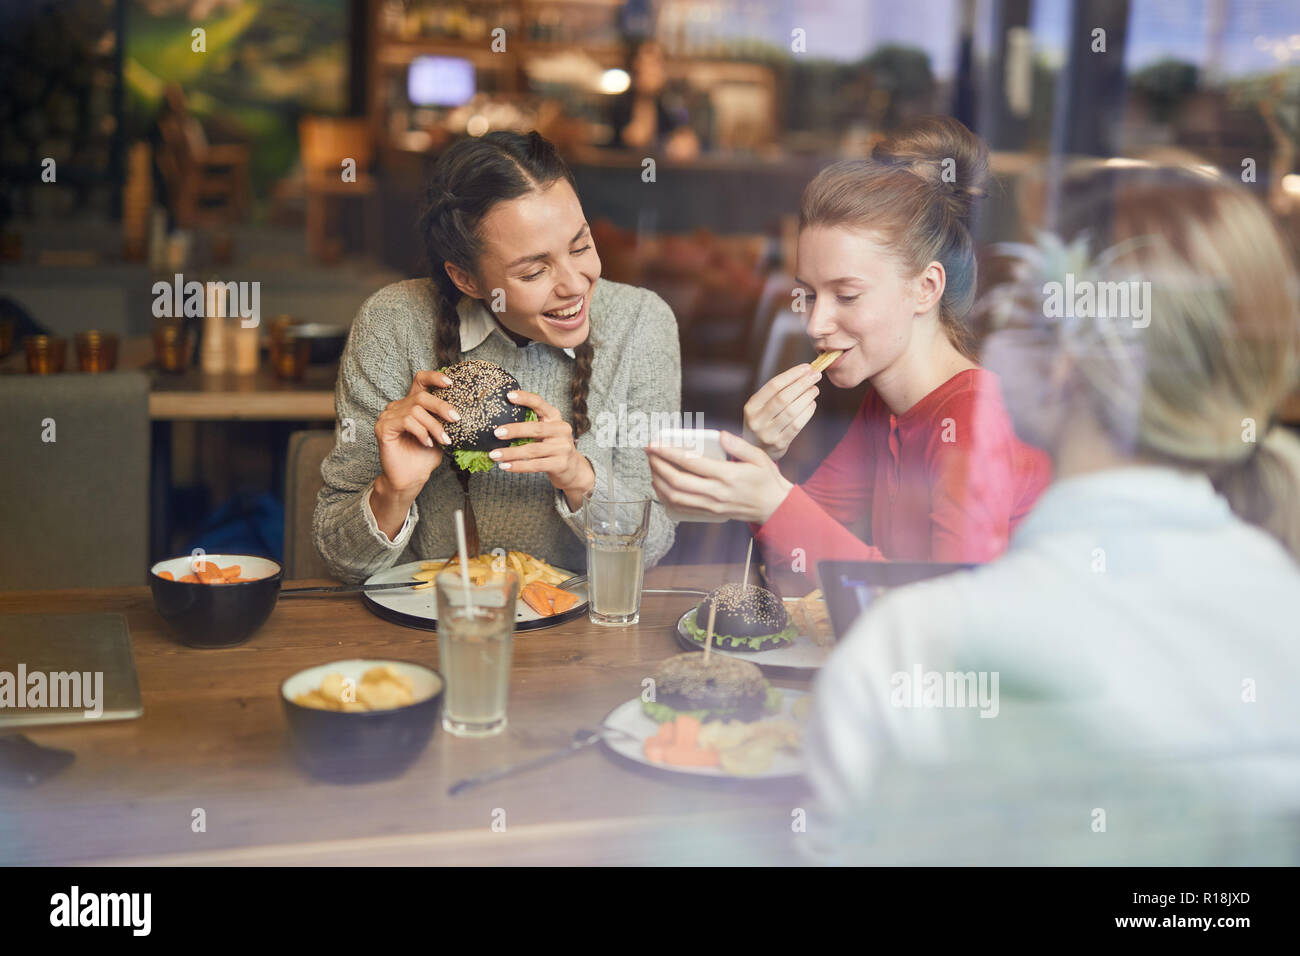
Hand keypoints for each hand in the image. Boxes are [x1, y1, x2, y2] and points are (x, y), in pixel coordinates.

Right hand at [374, 369, 459, 494]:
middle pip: (421, 395)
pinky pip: (406, 421)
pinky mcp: (383, 427)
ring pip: (415, 410)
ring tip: (444, 440)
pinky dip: (421, 432)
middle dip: (441, 406)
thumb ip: (446, 421)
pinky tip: (427, 443)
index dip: (434, 377)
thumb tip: (465, 410)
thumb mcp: (441, 434)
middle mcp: (398, 407)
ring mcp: (388, 416)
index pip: (420, 381)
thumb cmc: (424, 457)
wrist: (410, 479)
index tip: (451, 383)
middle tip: (456, 418)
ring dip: (434, 425)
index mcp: (412, 404)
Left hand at [488, 389, 594, 507]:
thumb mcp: (546, 431)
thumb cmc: (552, 446)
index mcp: (555, 417)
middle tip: (496, 433)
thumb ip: (530, 424)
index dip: (525, 399)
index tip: (509, 396)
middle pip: (536, 428)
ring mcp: (562, 448)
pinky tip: (505, 466)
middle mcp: (561, 430)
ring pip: (533, 450)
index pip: (540, 404)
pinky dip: (518, 466)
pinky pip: (535, 465)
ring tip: (494, 455)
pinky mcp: (560, 464)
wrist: (573, 468)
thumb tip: (497, 423)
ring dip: (511, 453)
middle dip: (514, 430)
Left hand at [646, 430, 792, 524]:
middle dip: (658, 465)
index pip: (690, 463)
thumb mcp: (759, 457)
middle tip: (650, 453)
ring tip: (652, 466)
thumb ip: (739, 445)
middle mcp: (716, 493)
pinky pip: (681, 508)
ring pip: (675, 497)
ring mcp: (711, 506)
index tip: (655, 444)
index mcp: (727, 476)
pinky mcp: (709, 514)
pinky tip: (659, 485)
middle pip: (677, 481)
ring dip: (658, 481)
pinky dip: (665, 497)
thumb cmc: (765, 480)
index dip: (668, 452)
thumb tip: (720, 434)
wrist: (773, 507)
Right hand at [743, 364, 819, 460]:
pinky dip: (807, 412)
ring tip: (815, 389)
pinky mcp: (779, 444)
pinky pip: (797, 425)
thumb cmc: (763, 422)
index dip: (792, 375)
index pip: (773, 386)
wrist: (756, 451)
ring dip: (807, 397)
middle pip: (783, 398)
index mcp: (751, 407)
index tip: (806, 367)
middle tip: (816, 375)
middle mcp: (757, 420)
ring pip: (792, 411)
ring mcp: (767, 434)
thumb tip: (804, 373)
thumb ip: (776, 392)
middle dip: (802, 384)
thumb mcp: (760, 407)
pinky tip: (812, 404)